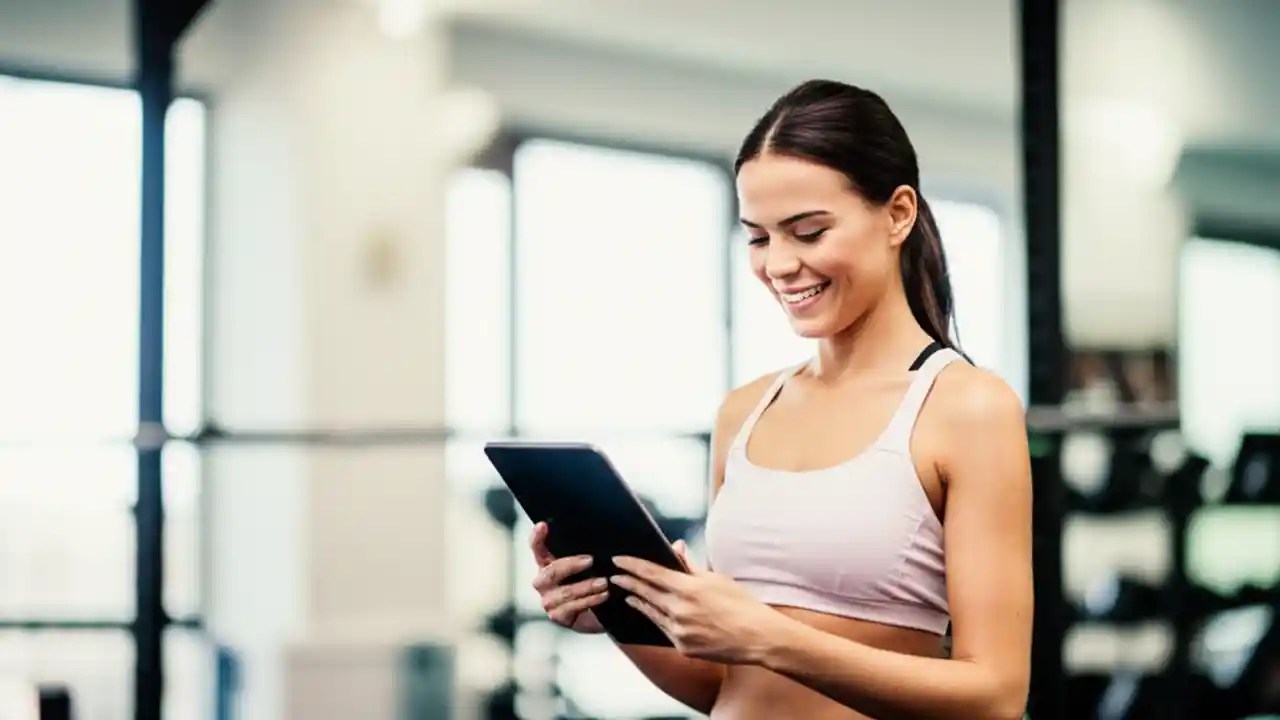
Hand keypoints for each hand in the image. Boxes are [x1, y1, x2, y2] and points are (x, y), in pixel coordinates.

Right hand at [530, 521, 608, 632]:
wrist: (602, 611)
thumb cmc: (594, 581)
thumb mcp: (591, 564)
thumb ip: (586, 551)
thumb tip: (598, 533)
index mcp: (548, 563)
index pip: (537, 548)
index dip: (537, 538)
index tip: (543, 525)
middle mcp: (544, 582)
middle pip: (549, 572)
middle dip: (571, 566)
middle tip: (591, 561)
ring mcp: (549, 600)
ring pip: (563, 592)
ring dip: (586, 586)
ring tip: (604, 583)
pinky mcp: (558, 616)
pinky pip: (571, 608)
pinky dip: (589, 600)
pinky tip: (603, 595)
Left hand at [611, 544, 788, 664]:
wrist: (758, 638)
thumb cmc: (741, 604)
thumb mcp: (716, 579)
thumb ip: (690, 565)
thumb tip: (675, 547)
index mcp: (688, 588)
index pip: (651, 573)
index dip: (631, 565)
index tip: (617, 560)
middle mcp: (680, 610)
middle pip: (645, 593)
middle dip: (628, 583)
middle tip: (614, 576)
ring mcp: (680, 632)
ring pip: (651, 613)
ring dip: (638, 602)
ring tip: (628, 595)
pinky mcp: (683, 648)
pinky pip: (663, 630)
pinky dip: (656, 620)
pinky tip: (650, 614)